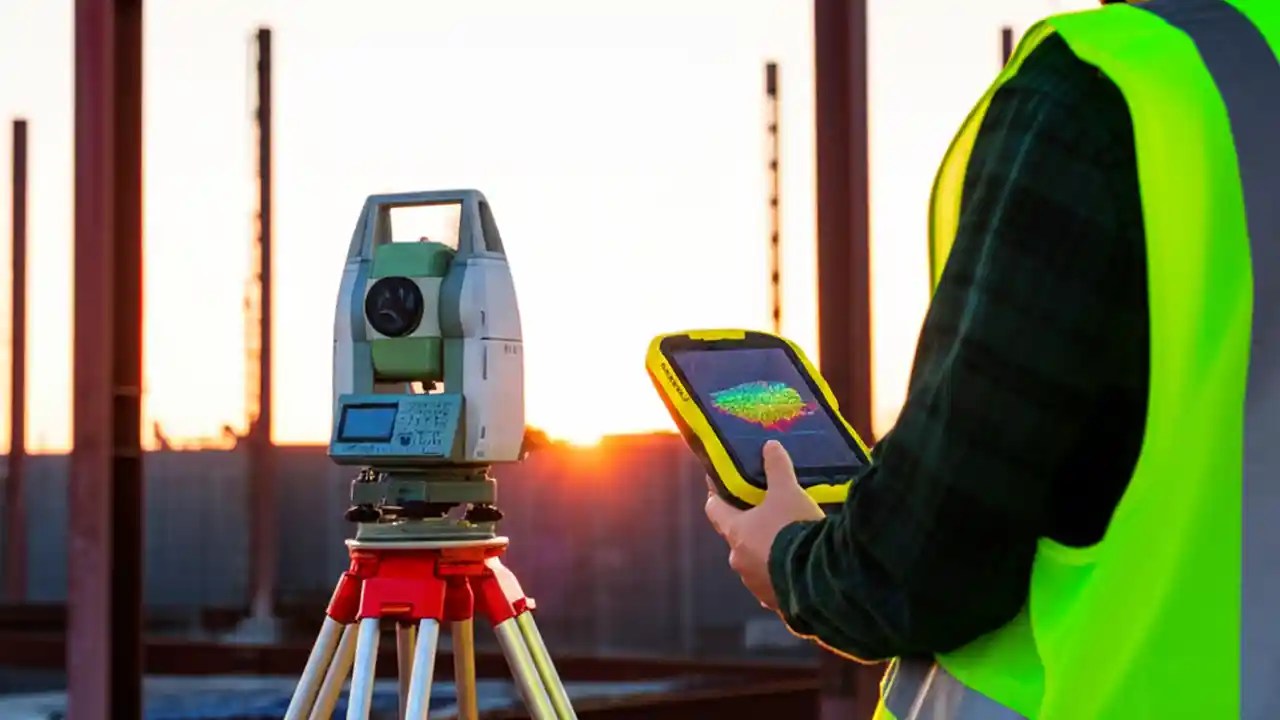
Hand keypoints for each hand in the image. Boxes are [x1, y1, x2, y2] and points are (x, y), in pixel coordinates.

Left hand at [705, 440, 825, 609]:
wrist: (819, 578)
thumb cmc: (795, 529)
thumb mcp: (789, 492)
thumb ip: (777, 468)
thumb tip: (770, 446)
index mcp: (736, 532)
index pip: (714, 510)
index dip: (716, 496)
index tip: (720, 486)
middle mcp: (739, 561)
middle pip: (737, 538)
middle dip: (750, 527)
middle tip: (768, 513)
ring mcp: (755, 584)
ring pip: (756, 564)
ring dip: (768, 554)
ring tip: (791, 543)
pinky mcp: (776, 602)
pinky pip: (775, 586)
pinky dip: (783, 577)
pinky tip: (800, 570)